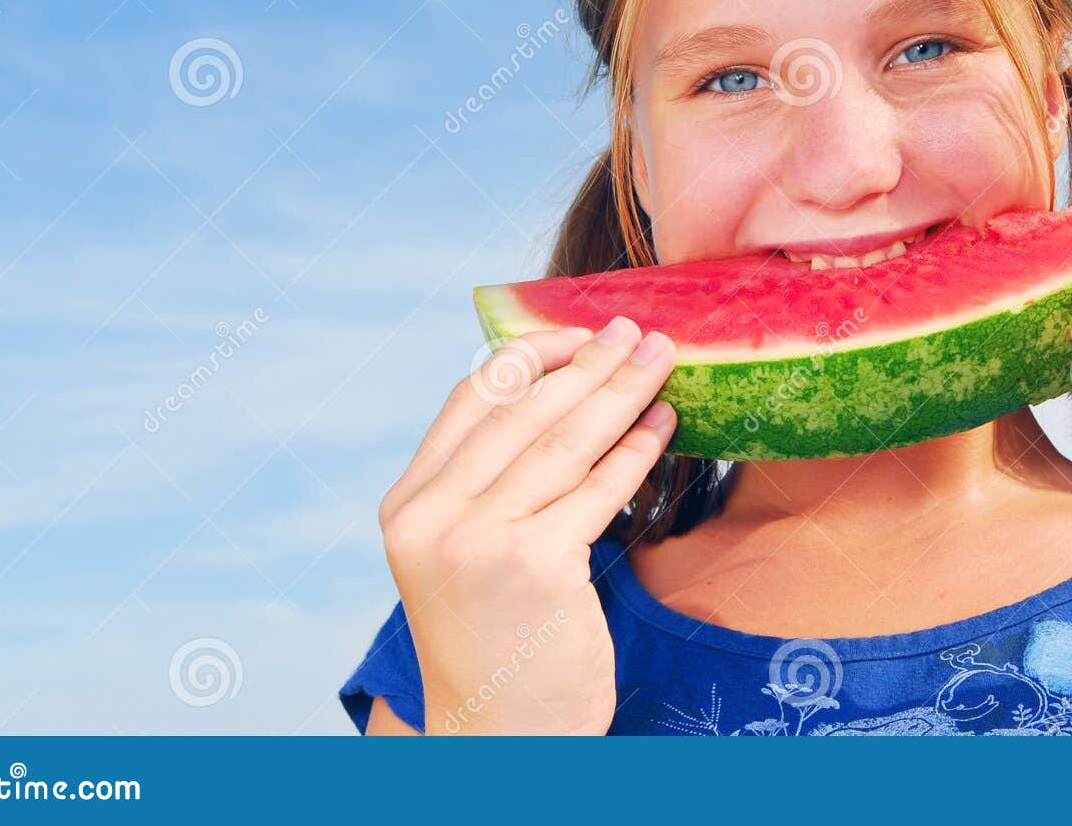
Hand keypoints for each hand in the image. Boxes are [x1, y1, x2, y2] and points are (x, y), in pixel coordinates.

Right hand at [377, 317, 676, 733]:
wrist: (499, 739)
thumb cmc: (496, 643)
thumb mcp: (463, 556)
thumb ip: (485, 486)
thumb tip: (555, 398)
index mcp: (408, 505)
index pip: (469, 400)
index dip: (528, 358)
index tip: (577, 335)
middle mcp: (432, 517)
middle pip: (524, 413)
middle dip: (589, 364)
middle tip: (637, 331)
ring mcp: (480, 540)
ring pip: (565, 443)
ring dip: (622, 393)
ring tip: (661, 360)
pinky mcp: (535, 565)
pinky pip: (598, 490)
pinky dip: (636, 451)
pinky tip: (663, 425)